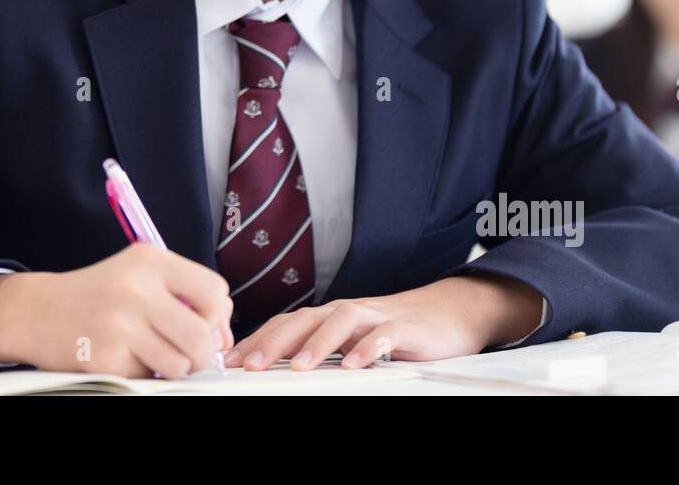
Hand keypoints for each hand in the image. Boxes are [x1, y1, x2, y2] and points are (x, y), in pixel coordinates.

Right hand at [0, 242, 233, 377]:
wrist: (37, 311)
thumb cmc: (98, 294)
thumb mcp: (140, 277)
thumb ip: (185, 298)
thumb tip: (223, 339)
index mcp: (150, 260)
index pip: (215, 291)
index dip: (217, 316)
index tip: (203, 324)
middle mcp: (136, 287)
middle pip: (202, 334)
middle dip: (201, 353)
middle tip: (186, 354)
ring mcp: (119, 323)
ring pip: (180, 363)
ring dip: (173, 367)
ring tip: (152, 354)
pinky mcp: (105, 357)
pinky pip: (148, 377)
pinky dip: (142, 373)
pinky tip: (123, 356)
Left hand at [222, 272, 543, 370]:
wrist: (448, 313)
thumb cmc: (393, 331)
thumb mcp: (350, 341)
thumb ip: (319, 349)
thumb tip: (274, 366)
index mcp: (329, 316)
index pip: (285, 324)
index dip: (256, 340)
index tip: (229, 361)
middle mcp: (347, 311)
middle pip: (305, 319)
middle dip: (274, 342)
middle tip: (250, 366)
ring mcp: (376, 316)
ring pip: (341, 321)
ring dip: (317, 344)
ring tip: (298, 368)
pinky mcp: (407, 328)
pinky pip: (385, 335)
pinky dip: (368, 348)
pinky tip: (355, 366)